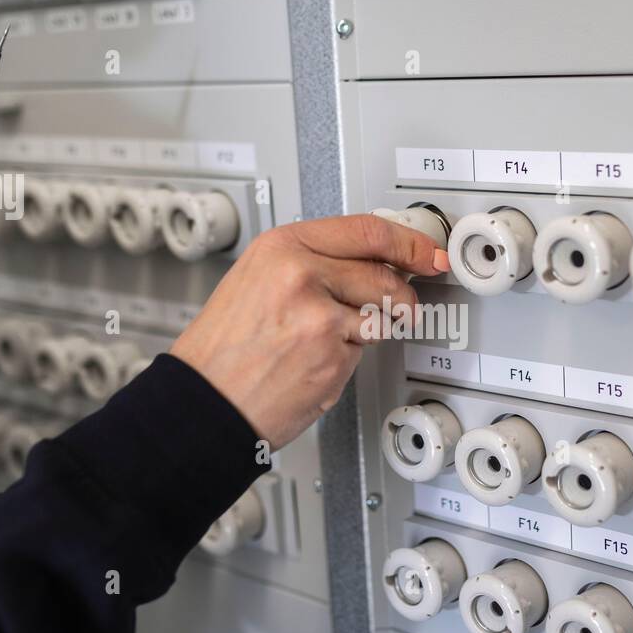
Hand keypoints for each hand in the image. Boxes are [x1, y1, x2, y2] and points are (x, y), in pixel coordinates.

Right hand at [171, 216, 449, 448]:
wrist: (204, 400)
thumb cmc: (224, 347)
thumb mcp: (257, 278)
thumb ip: (313, 262)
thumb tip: (372, 258)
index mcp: (282, 247)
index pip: (368, 231)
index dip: (410, 243)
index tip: (428, 252)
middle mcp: (302, 275)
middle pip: (386, 276)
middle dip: (399, 298)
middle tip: (395, 308)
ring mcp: (320, 318)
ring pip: (381, 316)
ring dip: (368, 331)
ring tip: (327, 339)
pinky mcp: (332, 358)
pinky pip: (363, 352)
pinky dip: (347, 360)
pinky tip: (313, 362)